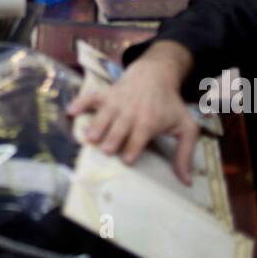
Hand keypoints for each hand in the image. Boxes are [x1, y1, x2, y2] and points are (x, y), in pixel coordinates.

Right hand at [67, 41, 200, 183]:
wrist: (156, 75)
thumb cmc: (169, 105)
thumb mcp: (186, 127)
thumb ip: (185, 154)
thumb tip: (186, 182)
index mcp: (149, 121)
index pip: (139, 137)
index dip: (133, 149)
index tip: (127, 160)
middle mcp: (131, 112)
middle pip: (119, 128)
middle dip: (113, 138)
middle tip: (107, 150)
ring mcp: (116, 102)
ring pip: (104, 115)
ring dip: (97, 126)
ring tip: (88, 138)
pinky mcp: (106, 94)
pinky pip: (91, 97)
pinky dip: (80, 103)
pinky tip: (70, 111)